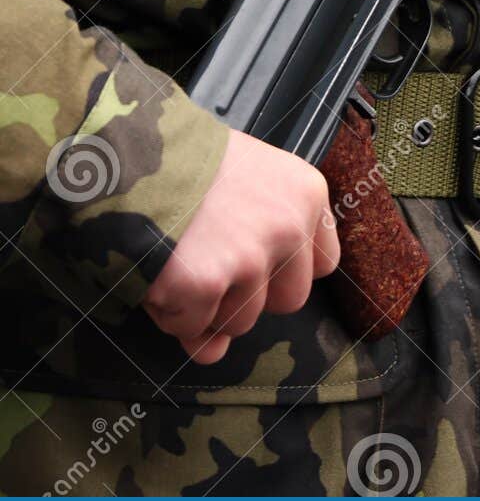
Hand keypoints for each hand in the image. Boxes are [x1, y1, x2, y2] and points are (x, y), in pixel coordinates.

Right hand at [144, 128, 339, 363]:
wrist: (133, 150)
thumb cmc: (186, 160)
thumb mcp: (241, 180)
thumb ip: (251, 254)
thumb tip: (217, 350)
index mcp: (305, 193)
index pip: (324, 262)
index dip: (285, 269)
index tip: (259, 260)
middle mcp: (288, 226)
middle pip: (288, 301)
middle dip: (250, 296)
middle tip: (214, 262)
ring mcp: (249, 258)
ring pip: (239, 321)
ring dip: (206, 306)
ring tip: (180, 256)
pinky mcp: (207, 284)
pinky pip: (191, 327)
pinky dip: (170, 310)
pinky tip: (159, 268)